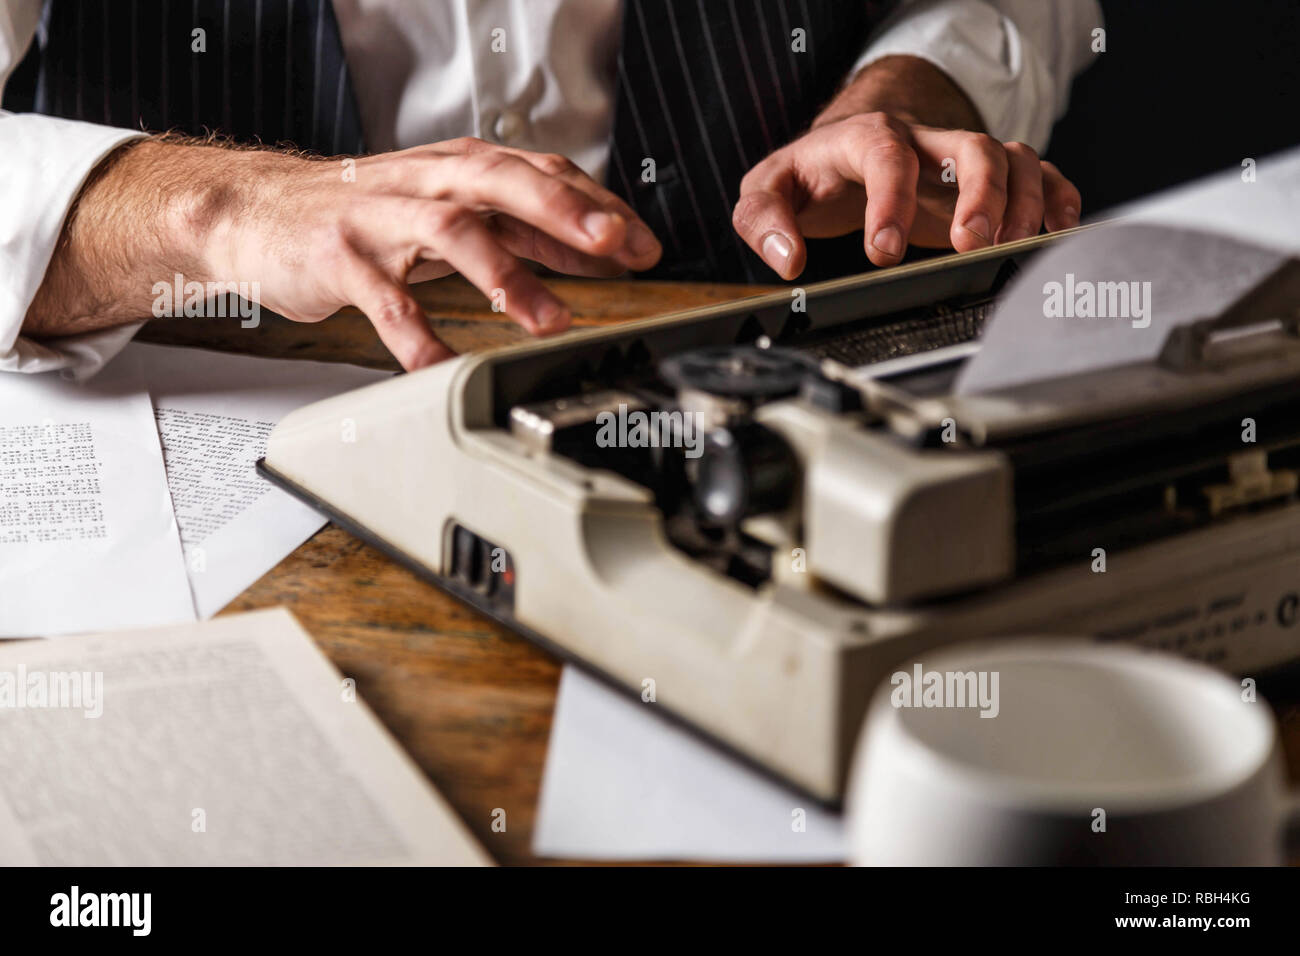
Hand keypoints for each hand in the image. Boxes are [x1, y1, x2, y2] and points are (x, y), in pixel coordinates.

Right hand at [213, 137, 661, 367]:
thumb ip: (523, 228)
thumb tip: (598, 247)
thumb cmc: (365, 213)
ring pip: (450, 232)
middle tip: (613, 245)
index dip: (595, 206)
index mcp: (459, 168)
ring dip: (506, 274)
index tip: (643, 244)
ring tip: (549, 320)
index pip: (540, 173)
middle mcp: (425, 184)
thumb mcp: (450, 210)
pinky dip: (418, 338)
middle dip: (562, 211)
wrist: (260, 213)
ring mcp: (381, 218)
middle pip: (502, 181)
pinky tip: (444, 368)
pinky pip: (385, 302)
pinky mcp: (340, 260)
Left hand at [731, 56, 1081, 279]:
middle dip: (980, 195)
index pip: (886, 157)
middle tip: (969, 245)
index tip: (884, 252)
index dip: (891, 202)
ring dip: (1022, 202)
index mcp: (865, 139)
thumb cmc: (809, 174)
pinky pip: (1037, 174)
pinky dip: (1056, 198)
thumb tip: (787, 259)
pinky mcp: (983, 180)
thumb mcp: (767, 190)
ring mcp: (957, 159)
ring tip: (1009, 247)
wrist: (840, 154)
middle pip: (970, 147)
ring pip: (1010, 159)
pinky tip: (1056, 230)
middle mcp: (921, 143)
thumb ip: (762, 221)